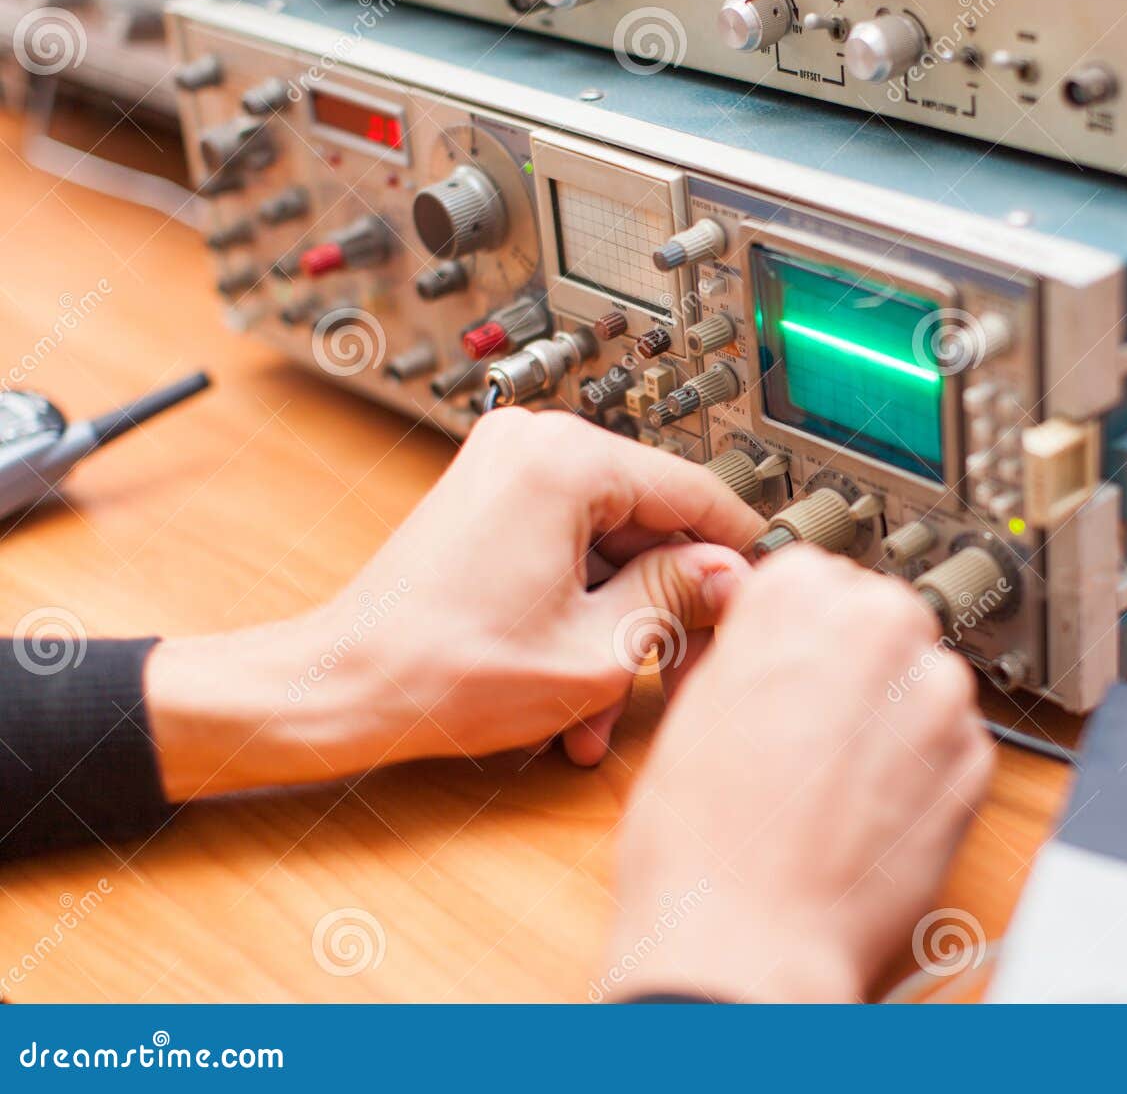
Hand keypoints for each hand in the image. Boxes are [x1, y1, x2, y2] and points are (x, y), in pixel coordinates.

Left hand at [144, 408, 765, 799]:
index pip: (695, 492)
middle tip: (687, 666)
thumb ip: (680, 598)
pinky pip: (570, 548)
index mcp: (566, 460)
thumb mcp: (597, 648)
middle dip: (668, 606)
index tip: (766, 587)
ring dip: (623, 622)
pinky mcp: (492, 498)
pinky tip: (580, 679)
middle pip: (652, 521)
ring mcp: (508, 467)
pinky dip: (584, 608)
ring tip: (613, 700)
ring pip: (612, 545)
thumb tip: (734, 573)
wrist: (344, 687)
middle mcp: (536, 443)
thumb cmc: (443, 669)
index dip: (740, 551)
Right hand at [603, 546, 993, 1002]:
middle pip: (879, 618)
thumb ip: (745, 648)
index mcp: (800, 593)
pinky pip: (950, 743)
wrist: (749, 939)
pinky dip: (920, 767)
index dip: (797, 627)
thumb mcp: (692, 705)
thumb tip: (764, 638)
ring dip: (891, 713)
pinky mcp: (974, 762)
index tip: (791, 660)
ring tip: (832, 778)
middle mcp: (879, 625)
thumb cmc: (701, 839)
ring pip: (920, 678)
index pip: (817, 573)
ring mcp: (936, 694)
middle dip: (852, 663)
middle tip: (807, 725)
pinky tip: (867, 808)